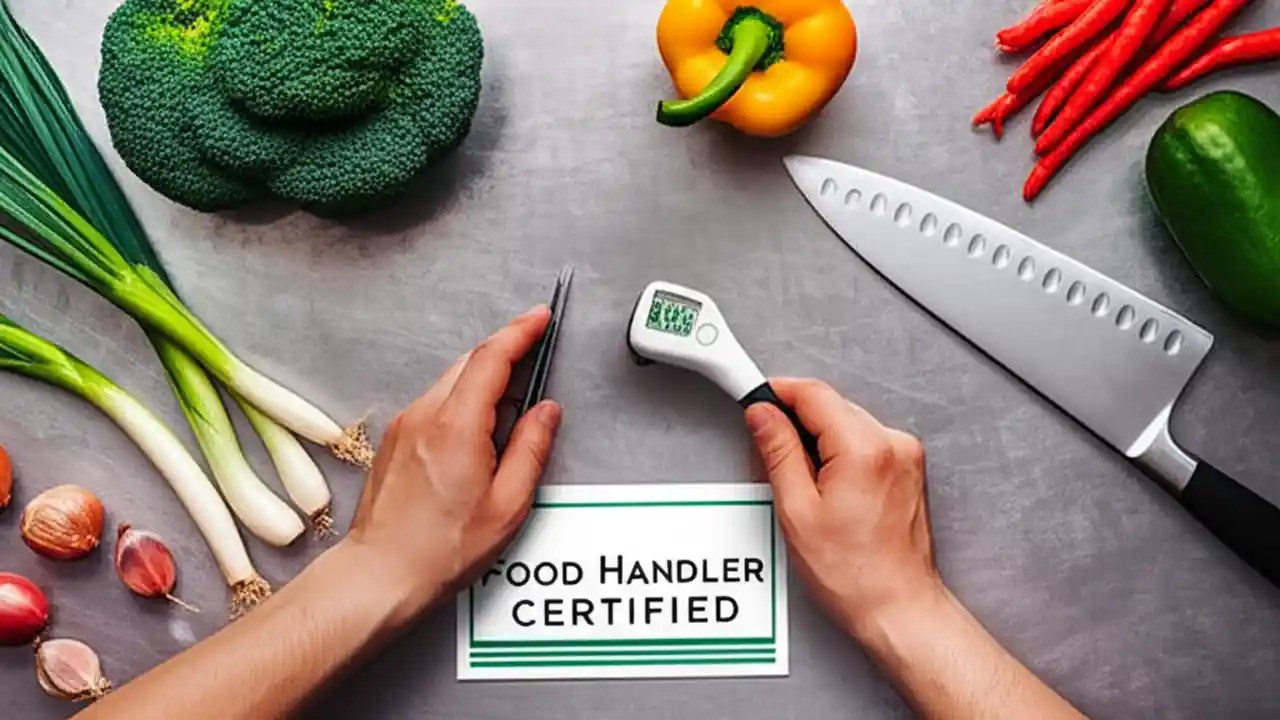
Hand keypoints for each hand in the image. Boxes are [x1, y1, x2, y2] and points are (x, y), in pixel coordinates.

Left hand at [342, 306, 562, 625]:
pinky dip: (461, 399)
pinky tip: (477, 426)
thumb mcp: (507, 505)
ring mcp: (404, 425)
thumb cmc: (441, 549)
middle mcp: (425, 415)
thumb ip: (531, 449)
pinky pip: (435, 402)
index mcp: (457, 426)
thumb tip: (546, 412)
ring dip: (483, 377)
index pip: (492, 358)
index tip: (540, 318)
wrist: (379, 574)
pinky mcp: (394, 440)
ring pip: (450, 381)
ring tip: (511, 399)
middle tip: (535, 350)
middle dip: (505, 349)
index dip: (520, 332)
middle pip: (470, 362)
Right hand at [744, 378, 939, 639]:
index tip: (756, 397)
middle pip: (831, 406)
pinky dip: (841, 452)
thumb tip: (763, 415)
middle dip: (797, 421)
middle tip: (772, 452)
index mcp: (864, 449)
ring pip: (847, 422)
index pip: (813, 394)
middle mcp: (892, 443)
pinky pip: (866, 440)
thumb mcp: (797, 510)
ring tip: (806, 483)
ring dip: (819, 438)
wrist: (897, 606)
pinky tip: (830, 488)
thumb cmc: (853, 574)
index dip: (777, 392)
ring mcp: (905, 454)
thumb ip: (778, 451)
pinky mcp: (908, 467)